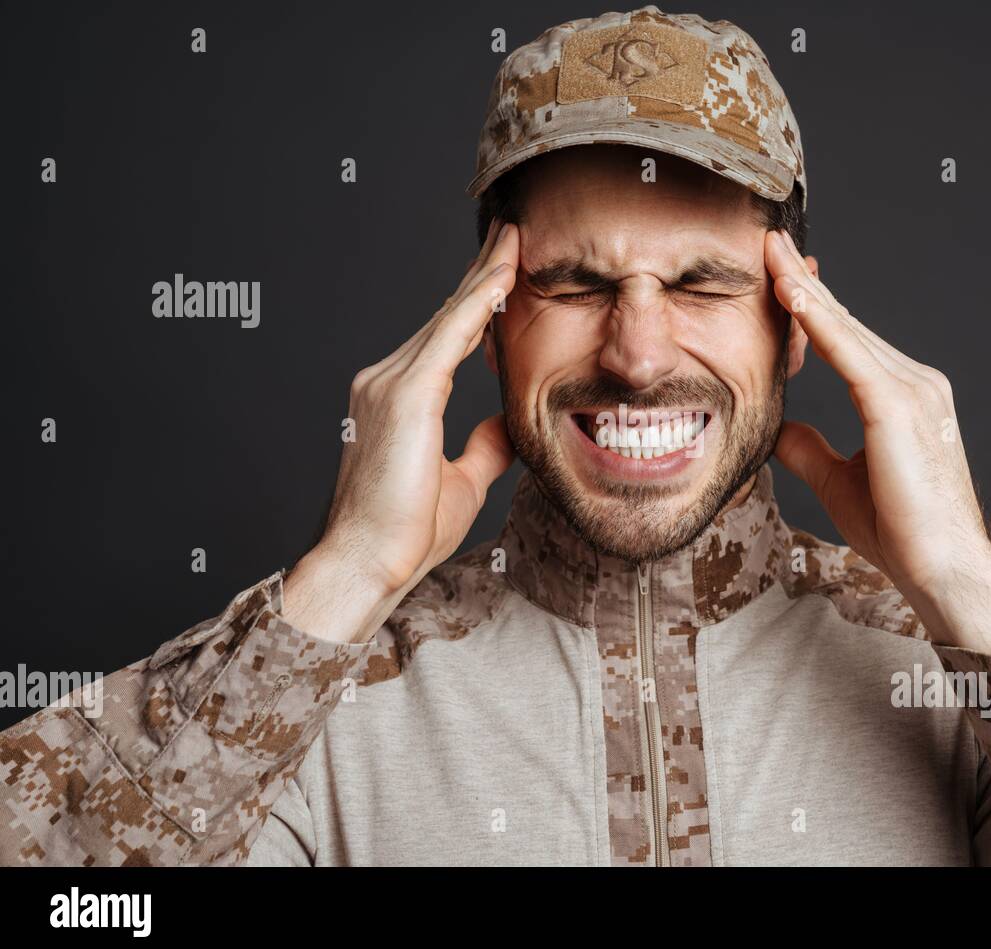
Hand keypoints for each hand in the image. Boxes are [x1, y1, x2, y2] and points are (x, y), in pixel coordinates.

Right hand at [283, 221, 518, 641]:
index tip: (504, 272)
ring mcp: (389, 383)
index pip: (446, 338)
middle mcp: (386, 380)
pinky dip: (479, 303)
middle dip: (481, 274)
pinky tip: (504, 276)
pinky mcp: (405, 395)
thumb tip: (508, 422)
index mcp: (396, 399)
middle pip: (446, 316)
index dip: (476, 302)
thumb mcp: (461, 482)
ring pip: (449, 317)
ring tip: (515, 239)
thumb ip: (483, 447)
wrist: (366, 564)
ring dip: (485, 276)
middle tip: (513, 234)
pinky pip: (451, 335)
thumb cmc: (403, 534)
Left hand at [765, 229, 990, 652]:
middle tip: (770, 241)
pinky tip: (793, 298)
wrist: (944, 571)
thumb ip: (809, 449)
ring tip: (772, 254)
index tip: (778, 274)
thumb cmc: (902, 533)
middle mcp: (913, 383)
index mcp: (901, 397)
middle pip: (845, 323)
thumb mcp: (838, 482)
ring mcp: (912, 390)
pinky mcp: (901, 407)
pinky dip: (820, 324)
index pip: (845, 340)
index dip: (810, 307)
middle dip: (805, 282)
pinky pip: (851, 355)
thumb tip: (778, 427)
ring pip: (847, 330)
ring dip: (806, 291)